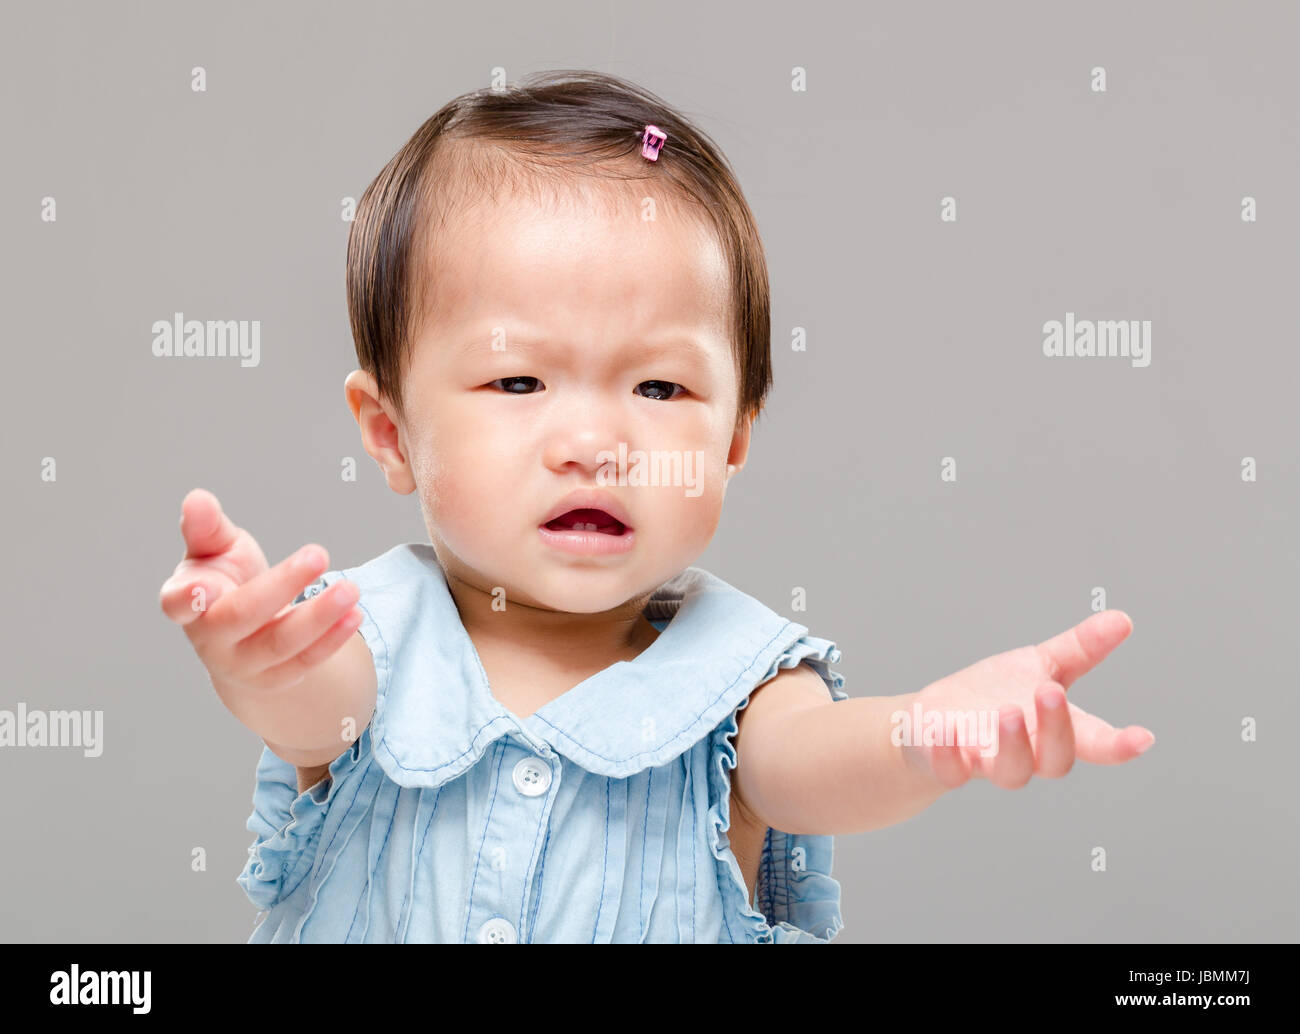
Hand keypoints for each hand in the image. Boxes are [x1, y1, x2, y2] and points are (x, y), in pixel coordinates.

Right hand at [158, 488, 362, 693]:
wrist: (240, 635)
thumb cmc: (223, 580)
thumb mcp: (214, 550)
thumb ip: (206, 527)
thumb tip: (197, 498)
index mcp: (187, 602)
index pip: (178, 603)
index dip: (188, 598)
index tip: (205, 587)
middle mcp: (211, 639)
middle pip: (243, 615)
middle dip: (282, 585)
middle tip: (318, 554)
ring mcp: (243, 663)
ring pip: (281, 643)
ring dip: (319, 616)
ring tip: (351, 589)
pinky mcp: (276, 678)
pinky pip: (306, 661)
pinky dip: (333, 639)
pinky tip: (355, 615)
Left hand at [898, 611, 1152, 790]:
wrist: (933, 720)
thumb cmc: (992, 696)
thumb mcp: (1037, 666)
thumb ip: (1080, 649)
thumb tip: (1122, 619)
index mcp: (1051, 729)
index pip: (1094, 742)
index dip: (1118, 745)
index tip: (1142, 737)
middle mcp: (1025, 752)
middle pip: (1055, 760)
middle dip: (1056, 729)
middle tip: (1050, 692)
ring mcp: (986, 761)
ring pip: (1011, 773)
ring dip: (1012, 745)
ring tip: (1009, 712)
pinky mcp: (946, 765)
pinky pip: (950, 771)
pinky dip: (949, 753)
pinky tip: (946, 728)